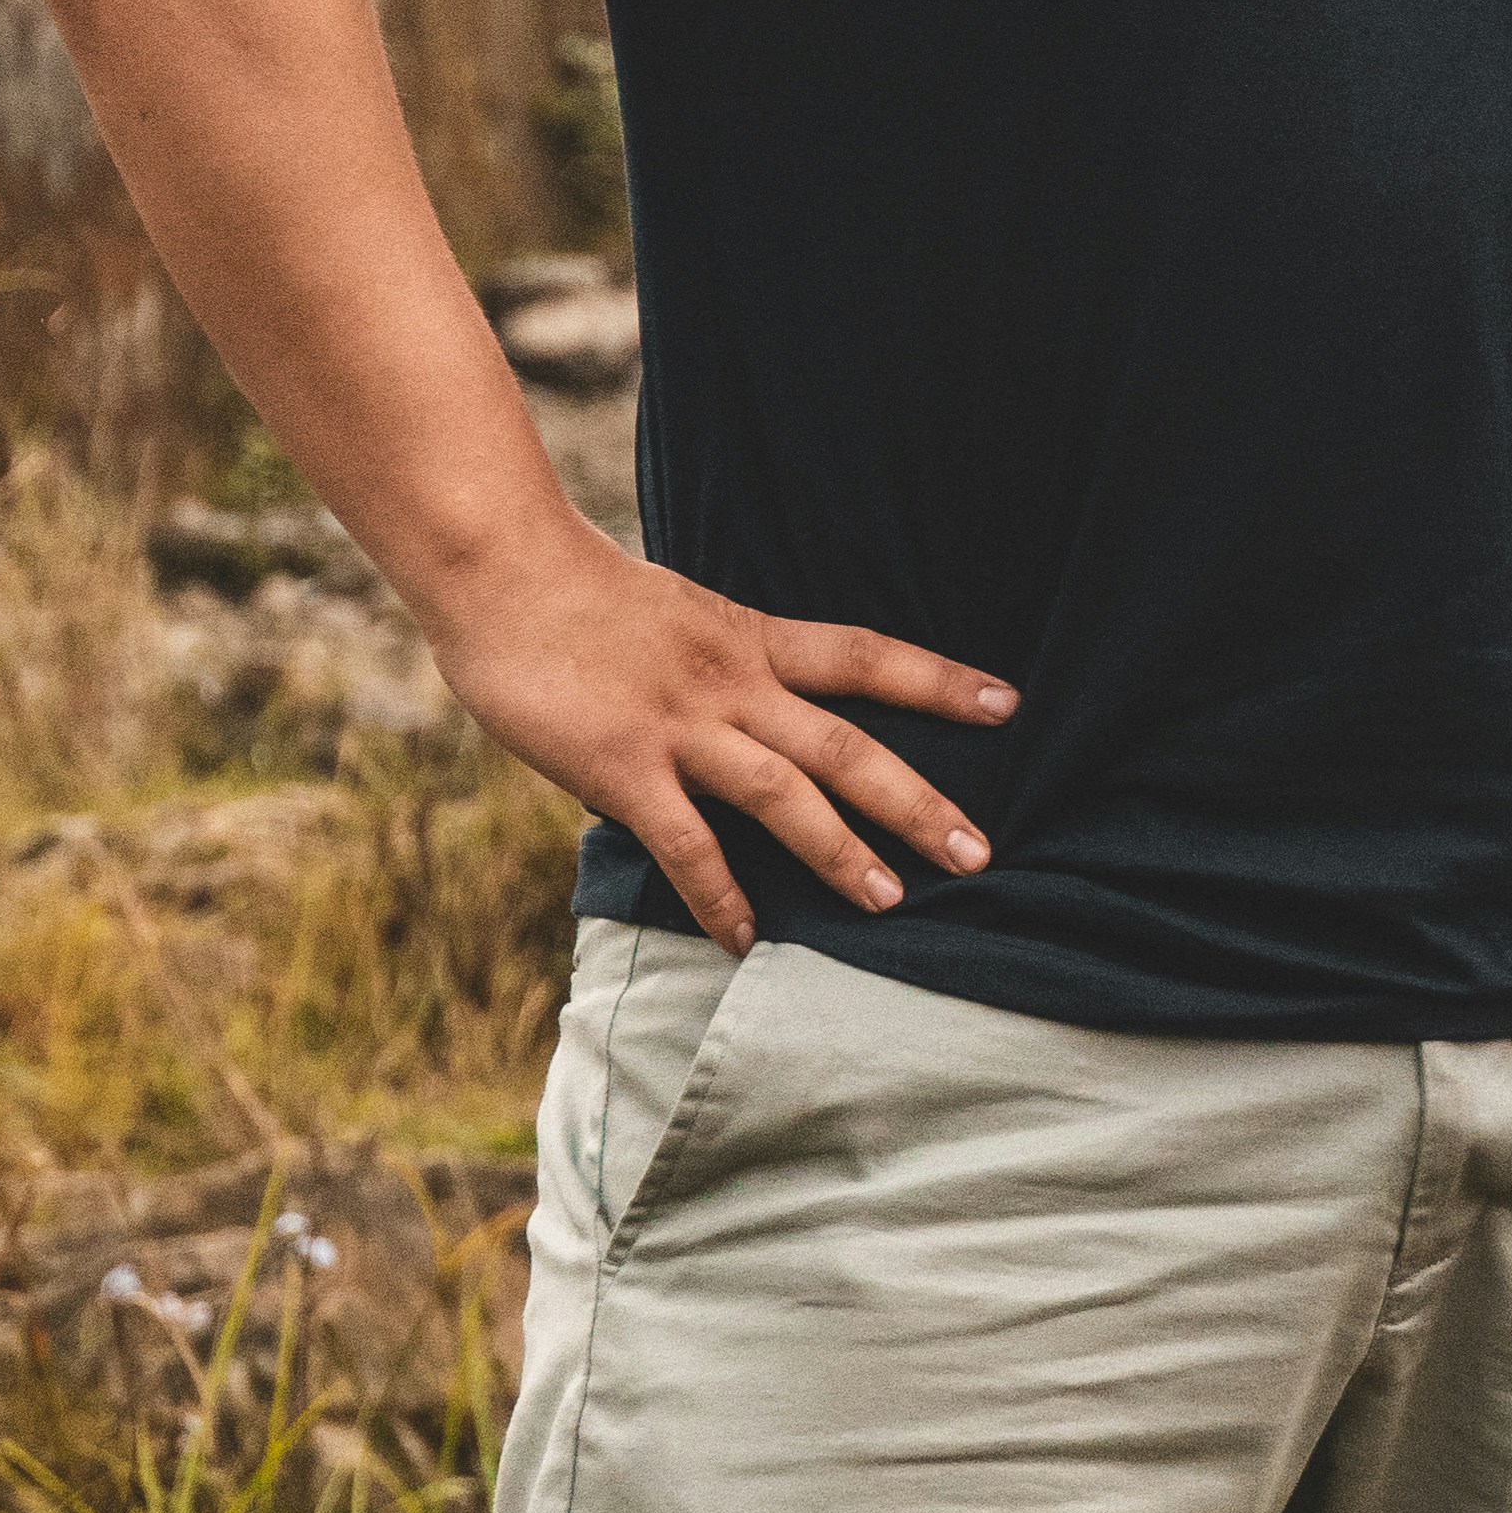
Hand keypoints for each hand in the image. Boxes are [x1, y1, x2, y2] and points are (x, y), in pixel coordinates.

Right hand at [430, 527, 1016, 952]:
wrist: (503, 572)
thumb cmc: (582, 598)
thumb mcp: (682, 617)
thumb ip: (723, 671)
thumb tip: (754, 723)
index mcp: (751, 640)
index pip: (866, 656)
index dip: (939, 681)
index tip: (1007, 705)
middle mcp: (733, 683)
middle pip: (847, 744)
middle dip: (918, 801)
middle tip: (980, 851)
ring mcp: (681, 726)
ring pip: (784, 794)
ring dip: (841, 851)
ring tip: (890, 902)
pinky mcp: (624, 766)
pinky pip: (685, 843)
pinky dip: (718, 895)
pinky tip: (742, 940)